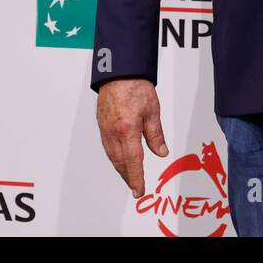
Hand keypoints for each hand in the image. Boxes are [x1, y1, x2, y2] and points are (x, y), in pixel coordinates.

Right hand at [96, 78, 167, 196]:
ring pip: (112, 156)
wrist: (119, 72)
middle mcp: (113, 132)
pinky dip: (114, 157)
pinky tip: (120, 159)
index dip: (136, 178)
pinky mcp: (102, 124)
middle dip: (128, 177)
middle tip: (136, 187)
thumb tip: (161, 152)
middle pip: (120, 162)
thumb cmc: (135, 86)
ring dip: (121, 169)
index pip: (133, 162)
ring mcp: (105, 129)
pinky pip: (107, 146)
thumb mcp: (153, 111)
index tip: (139, 190)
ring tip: (129, 177)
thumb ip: (156, 135)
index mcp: (127, 130)